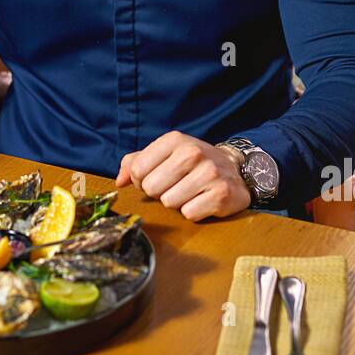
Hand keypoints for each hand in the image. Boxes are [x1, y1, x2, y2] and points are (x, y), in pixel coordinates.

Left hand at [115, 130, 251, 221]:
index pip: (138, 170)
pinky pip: (189, 214)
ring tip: (190, 192)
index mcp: (174, 140)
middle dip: (160, 192)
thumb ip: (136, 163)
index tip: (156, 178)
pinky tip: (202, 200)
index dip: (142, 180)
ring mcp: (209, 173)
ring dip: (177, 203)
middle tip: (175, 186)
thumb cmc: (192, 163)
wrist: (234, 168)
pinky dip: (193, 212)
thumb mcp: (165, 154)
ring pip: (169, 203)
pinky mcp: (221, 195)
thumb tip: (120, 181)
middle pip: (152, 188)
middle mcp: (192, 153)